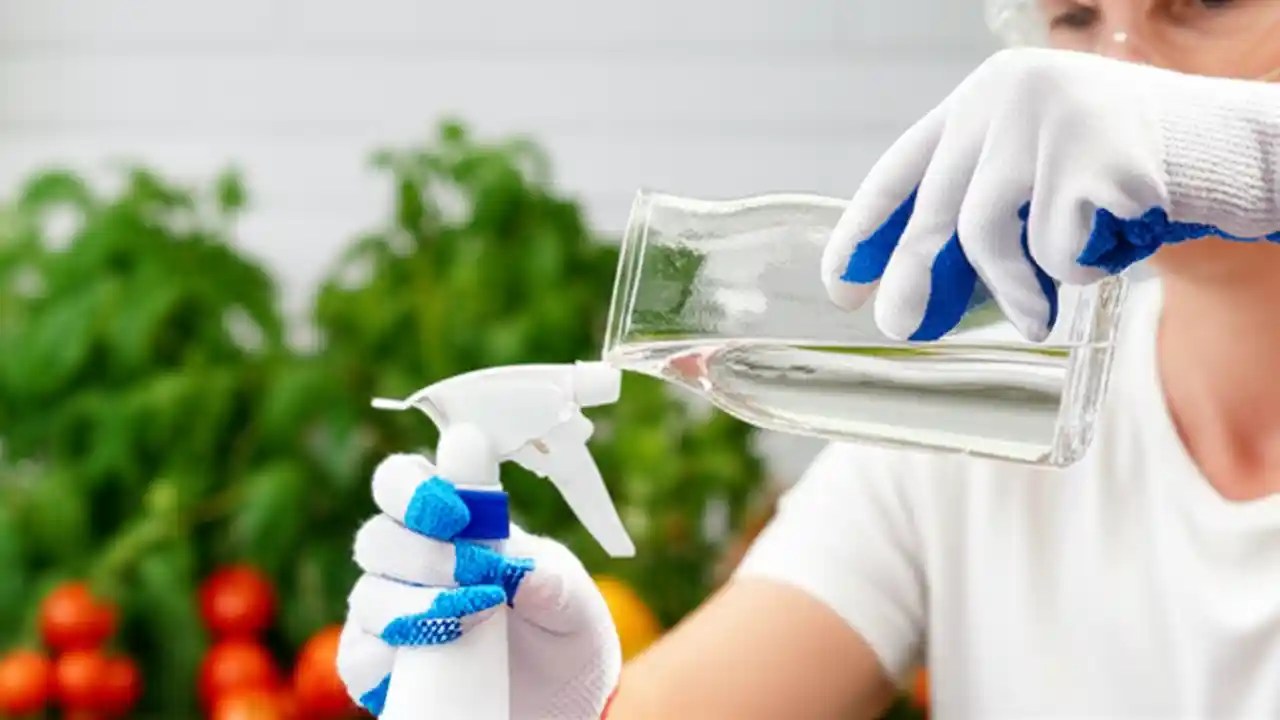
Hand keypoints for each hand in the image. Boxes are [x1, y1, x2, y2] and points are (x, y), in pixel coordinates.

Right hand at [337, 454, 620, 718]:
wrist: (561, 703)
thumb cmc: (562, 633)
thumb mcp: (573, 601)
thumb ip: (549, 577)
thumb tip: (518, 566)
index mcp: (451, 526)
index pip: (404, 482)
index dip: (415, 486)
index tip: (458, 510)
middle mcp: (410, 565)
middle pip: (377, 536)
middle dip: (424, 553)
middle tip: (475, 571)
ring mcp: (390, 615)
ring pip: (367, 595)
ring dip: (417, 605)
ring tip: (474, 618)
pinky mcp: (380, 668)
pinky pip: (358, 655)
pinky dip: (391, 653)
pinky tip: (438, 651)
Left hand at [822, 47, 1279, 341]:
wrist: (1229, 143)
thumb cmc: (1115, 171)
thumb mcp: (1033, 173)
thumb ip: (977, 212)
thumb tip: (904, 297)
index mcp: (981, 97)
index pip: (901, 169)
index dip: (864, 233)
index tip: (840, 287)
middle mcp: (1008, 95)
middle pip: (939, 209)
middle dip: (915, 280)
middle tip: (902, 329)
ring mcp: (1057, 117)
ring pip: (992, 234)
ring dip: (1012, 291)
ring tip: (1036, 320)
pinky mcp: (1107, 155)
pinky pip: (1062, 250)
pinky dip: (1082, 268)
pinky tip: (1117, 242)